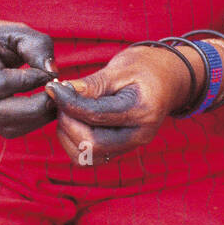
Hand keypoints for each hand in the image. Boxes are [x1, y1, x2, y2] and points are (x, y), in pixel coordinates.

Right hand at [0, 24, 57, 136]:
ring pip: (3, 127)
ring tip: (53, 105)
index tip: (51, 74)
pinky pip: (5, 129)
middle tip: (57, 98)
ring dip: (35, 121)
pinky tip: (42, 110)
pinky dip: (28, 123)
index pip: (1, 83)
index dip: (31, 82)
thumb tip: (52, 74)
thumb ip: (38, 48)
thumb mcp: (18, 32)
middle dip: (35, 109)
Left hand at [47, 45, 192, 163]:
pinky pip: (90, 156)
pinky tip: (73, 118)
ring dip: (68, 135)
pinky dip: (74, 140)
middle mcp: (138, 136)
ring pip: (87, 157)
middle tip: (60, 99)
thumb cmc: (147, 68)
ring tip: (66, 108)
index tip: (53, 88)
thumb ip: (92, 83)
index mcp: (142, 112)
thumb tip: (61, 92)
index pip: (96, 116)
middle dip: (67, 122)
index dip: (69, 103)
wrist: (169, 79)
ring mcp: (130, 146)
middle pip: (91, 144)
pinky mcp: (119, 149)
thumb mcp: (121, 68)